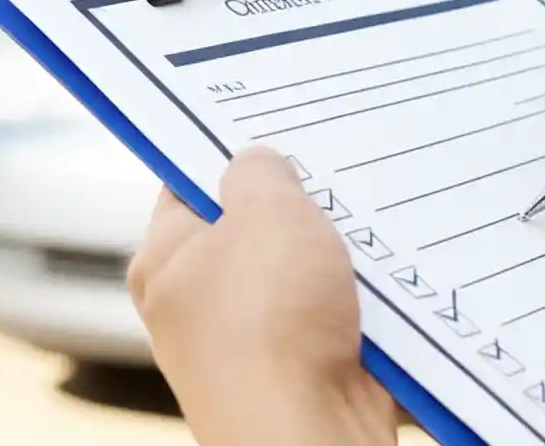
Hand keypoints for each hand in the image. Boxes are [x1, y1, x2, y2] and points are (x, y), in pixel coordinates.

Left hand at [127, 147, 396, 445]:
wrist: (312, 431)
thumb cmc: (271, 330)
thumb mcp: (266, 213)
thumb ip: (260, 172)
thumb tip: (259, 163)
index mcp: (167, 261)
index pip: (189, 184)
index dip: (230, 152)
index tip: (273, 129)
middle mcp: (201, 302)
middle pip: (253, 225)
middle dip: (297, 205)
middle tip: (330, 181)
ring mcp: (254, 337)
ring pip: (302, 268)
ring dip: (337, 252)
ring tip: (359, 237)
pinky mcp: (303, 364)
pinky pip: (336, 309)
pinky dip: (360, 295)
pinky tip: (378, 282)